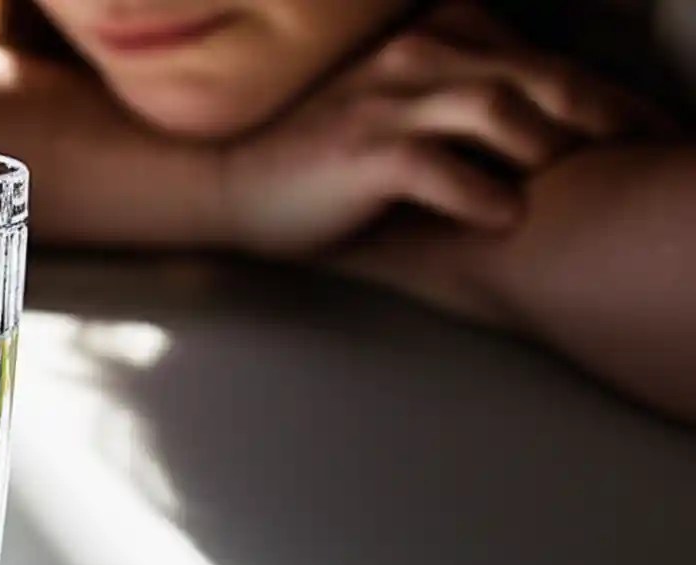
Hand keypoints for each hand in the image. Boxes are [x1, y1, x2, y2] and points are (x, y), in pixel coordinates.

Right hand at [219, 0, 672, 256]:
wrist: (234, 186)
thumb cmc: (322, 158)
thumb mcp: (395, 104)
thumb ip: (458, 94)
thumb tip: (541, 127)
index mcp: (428, 40)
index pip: (537, 57)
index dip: (599, 96)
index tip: (636, 135)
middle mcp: (411, 57)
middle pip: (533, 75)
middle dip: (598, 117)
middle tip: (636, 156)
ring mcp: (384, 102)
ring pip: (496, 107)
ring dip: (545, 149)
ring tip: (570, 185)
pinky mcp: (360, 152)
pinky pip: (438, 166)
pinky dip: (481, 195)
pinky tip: (504, 219)